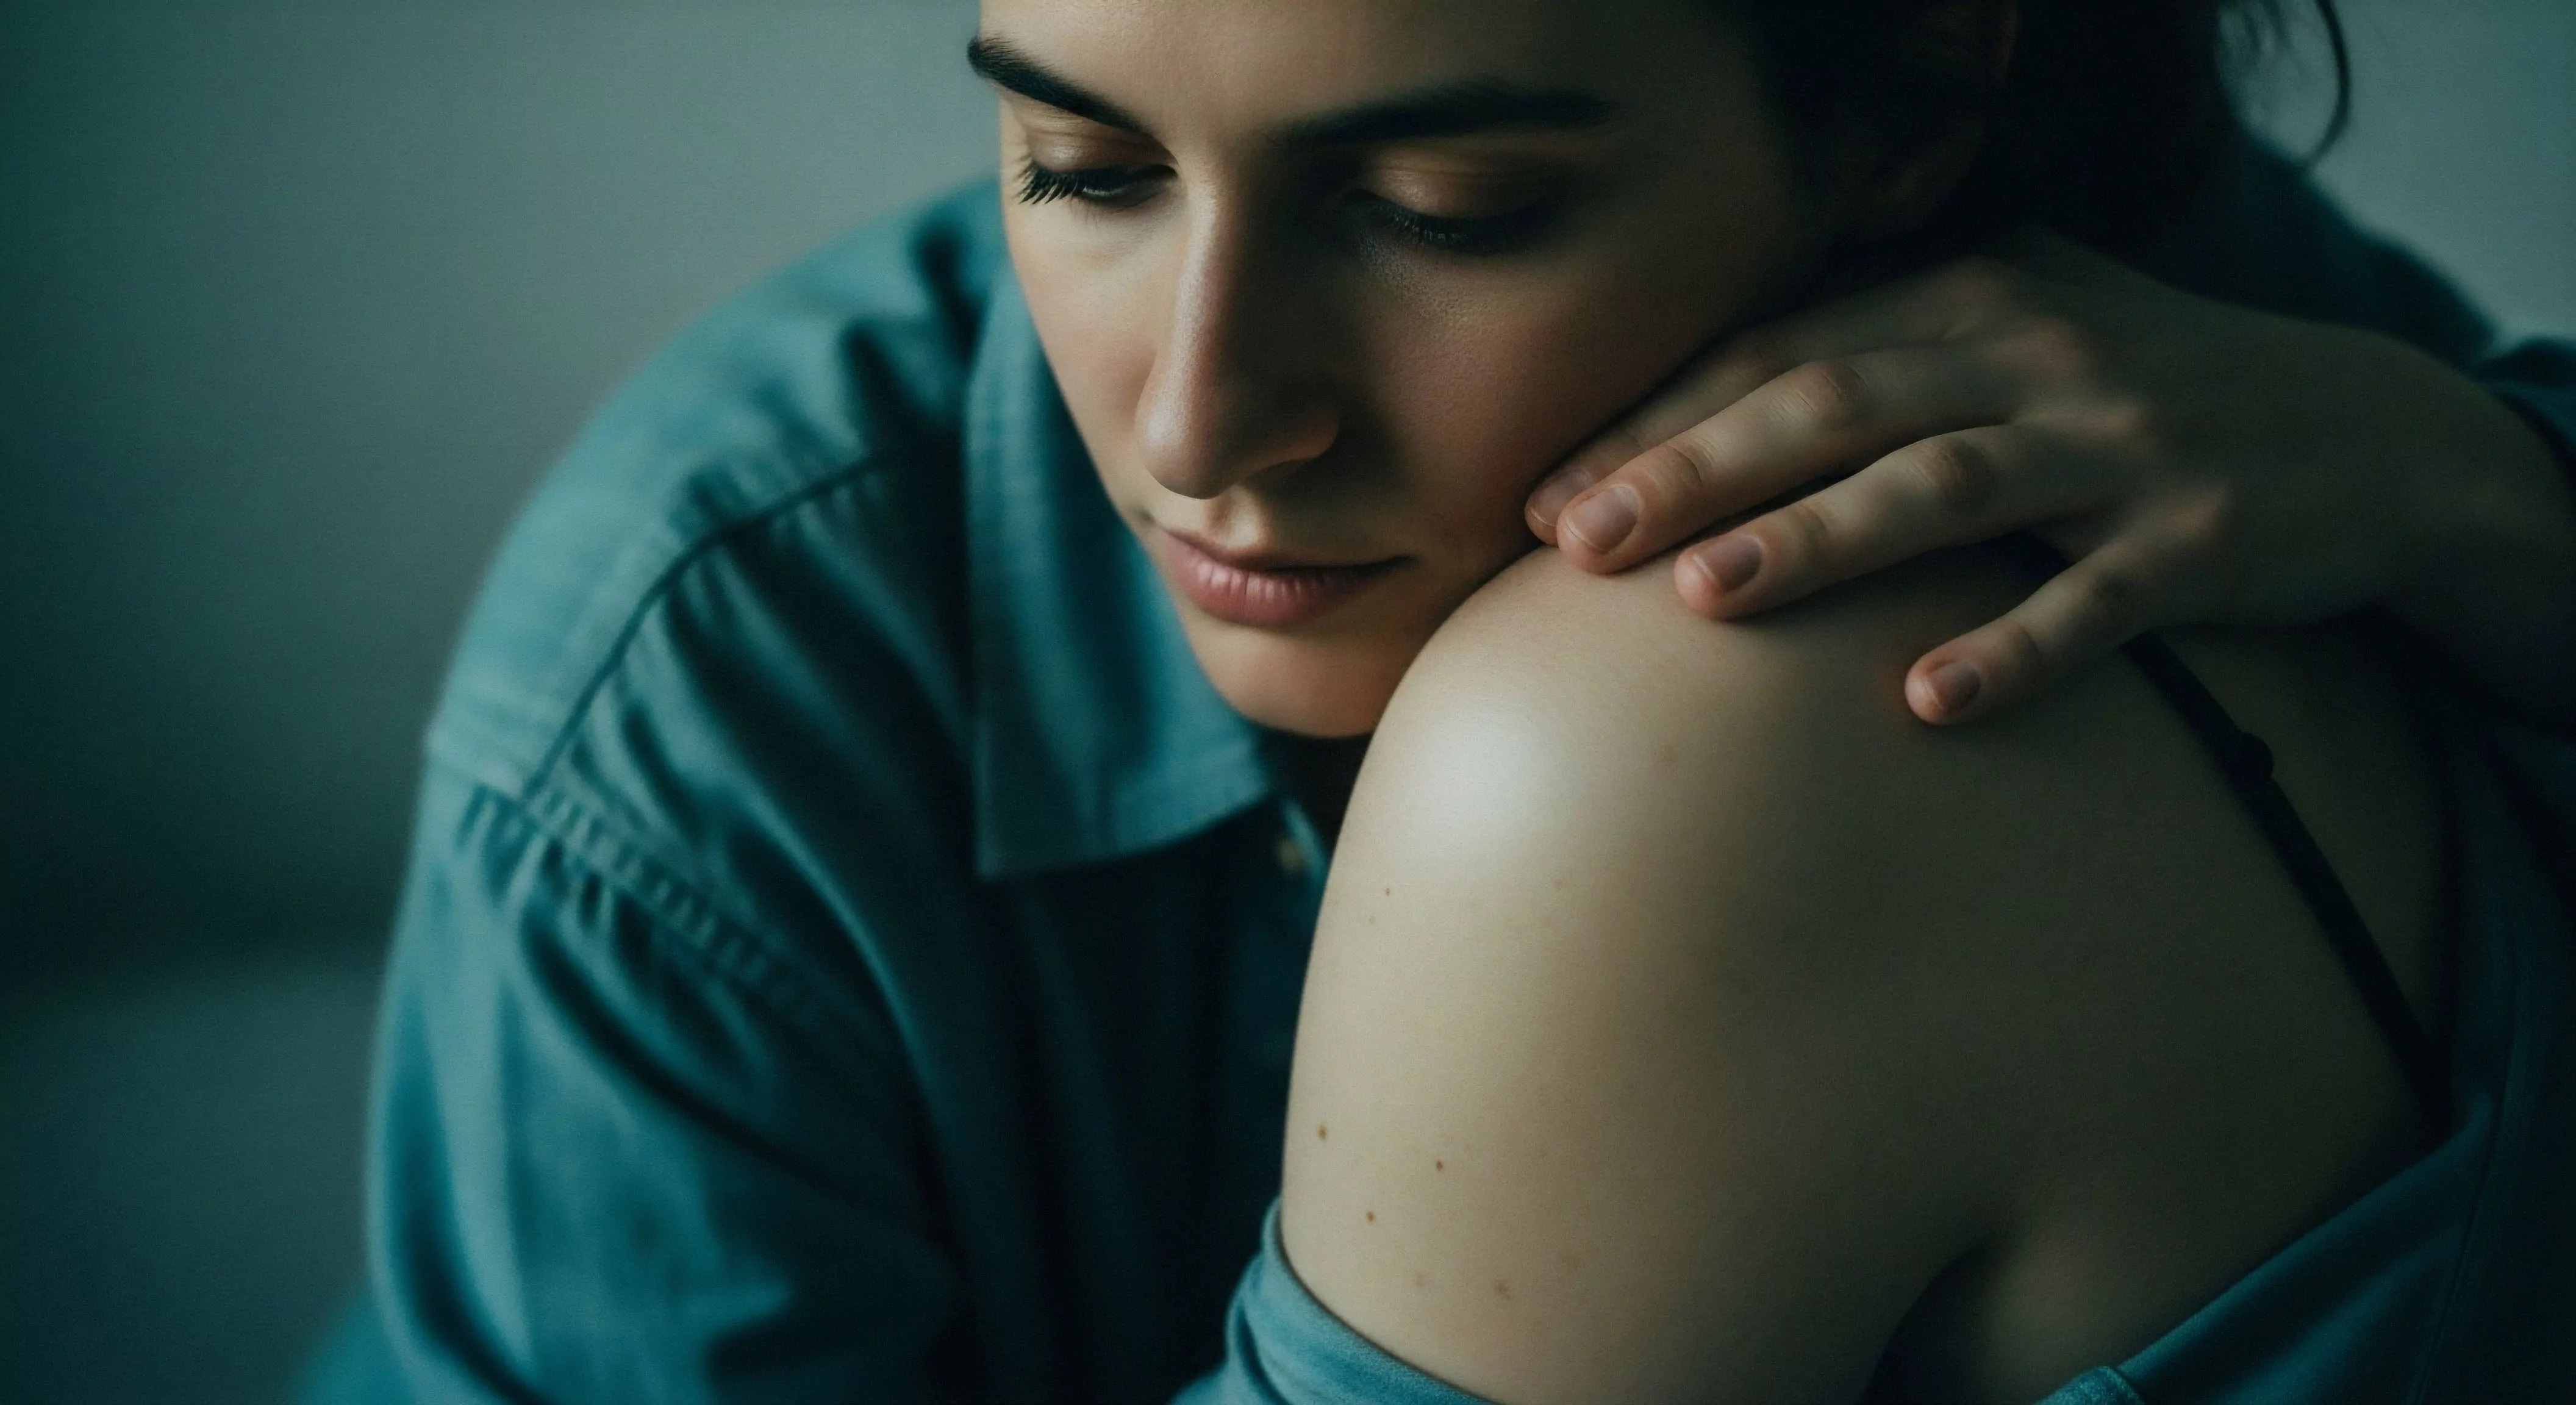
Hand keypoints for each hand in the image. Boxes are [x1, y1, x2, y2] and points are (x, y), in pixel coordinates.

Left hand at [1526, 234, 2575, 725]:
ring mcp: (2120, 447)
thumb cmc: (2151, 386)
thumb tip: (1706, 405)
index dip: (1659, 421)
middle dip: (1693, 470)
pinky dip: (2013, 646)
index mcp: (1973, 300)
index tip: (1547, 498)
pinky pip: (2094, 599)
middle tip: (1574, 542)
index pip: (1782, 351)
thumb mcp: (2027, 323)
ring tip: (1702, 595)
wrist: (2377, 428)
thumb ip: (1887, 342)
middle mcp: (2033, 357)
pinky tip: (1927, 700)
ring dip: (1818, 540)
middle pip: (1835, 404)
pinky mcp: (2202, 541)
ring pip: (1945, 484)